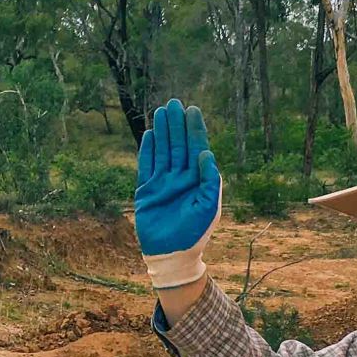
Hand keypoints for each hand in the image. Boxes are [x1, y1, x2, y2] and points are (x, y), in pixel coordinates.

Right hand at [136, 100, 221, 289]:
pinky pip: (146, 165)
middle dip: (177, 124)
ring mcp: (163, 182)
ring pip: (163, 151)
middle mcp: (181, 178)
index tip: (192, 110)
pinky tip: (149, 135)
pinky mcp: (147, 189)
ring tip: (161, 111)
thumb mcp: (208, 206)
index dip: (194, 130)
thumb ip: (210, 180)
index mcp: (198, 180)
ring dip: (162, 132)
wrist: (171, 253)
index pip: (196, 148)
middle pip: (178, 145)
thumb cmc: (194, 232)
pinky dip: (147, 150)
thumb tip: (206, 153)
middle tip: (175, 103)